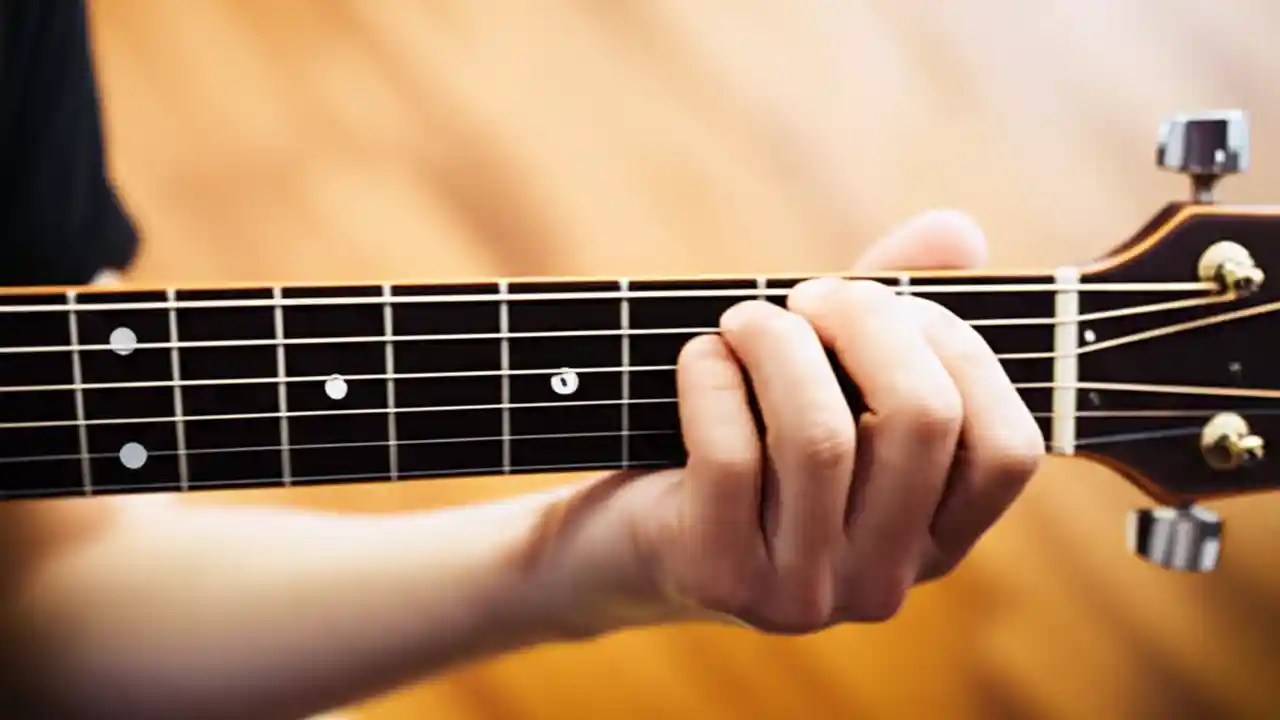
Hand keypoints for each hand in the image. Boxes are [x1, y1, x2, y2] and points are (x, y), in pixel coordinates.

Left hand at [538, 210, 1042, 635]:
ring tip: (743, 317)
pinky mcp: (716, 579)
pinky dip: (711, 378)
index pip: (1008, 447)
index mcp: (936, 541)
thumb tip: (957, 230)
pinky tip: (700, 357)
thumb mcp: (827, 381)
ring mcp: (802, 595)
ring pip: (820, 436)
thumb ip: (896, 313)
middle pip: (922, 421)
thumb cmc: (745, 445)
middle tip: (807, 295)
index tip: (891, 303)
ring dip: (778, 340)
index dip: (959, 349)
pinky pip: (730, 455)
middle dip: (866, 320)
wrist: (621, 544)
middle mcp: (883, 583)